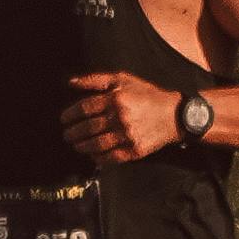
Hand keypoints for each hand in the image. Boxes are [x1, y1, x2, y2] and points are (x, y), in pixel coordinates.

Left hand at [61, 73, 177, 165]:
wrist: (174, 115)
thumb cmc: (147, 94)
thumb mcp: (123, 79)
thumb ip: (96, 80)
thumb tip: (71, 83)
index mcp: (116, 99)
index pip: (85, 108)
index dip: (70, 114)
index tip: (63, 119)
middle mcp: (120, 118)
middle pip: (88, 128)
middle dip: (73, 133)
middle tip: (66, 135)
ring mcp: (128, 135)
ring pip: (97, 144)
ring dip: (82, 146)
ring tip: (76, 146)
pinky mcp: (135, 150)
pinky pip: (111, 157)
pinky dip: (99, 158)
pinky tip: (93, 156)